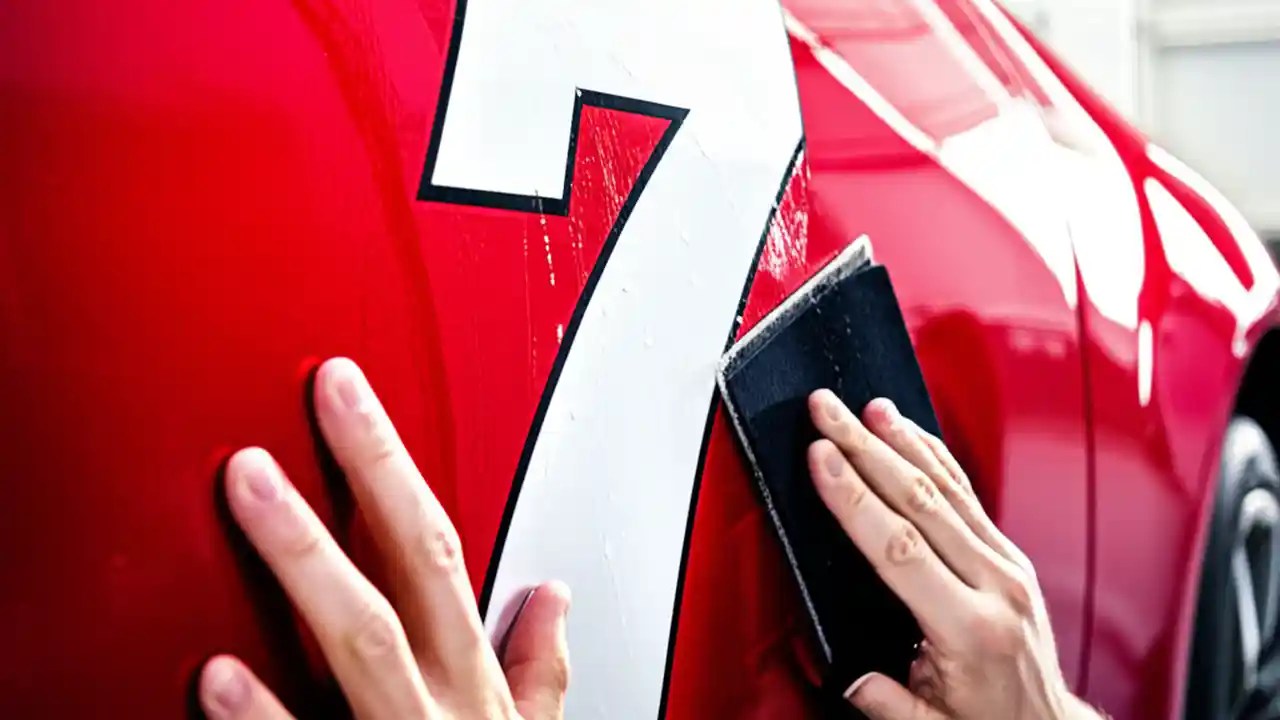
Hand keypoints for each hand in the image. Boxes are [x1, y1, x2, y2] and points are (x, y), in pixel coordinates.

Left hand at [198, 358, 570, 719]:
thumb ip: (536, 668)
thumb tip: (554, 599)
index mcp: (471, 676)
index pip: (436, 547)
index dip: (392, 466)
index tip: (346, 395)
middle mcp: (439, 696)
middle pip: (409, 566)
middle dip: (366, 476)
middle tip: (316, 400)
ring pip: (362, 636)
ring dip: (307, 558)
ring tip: (250, 489)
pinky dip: (260, 713)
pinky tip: (217, 672)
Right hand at [806, 391, 1101, 719]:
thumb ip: (889, 703)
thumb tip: (853, 677)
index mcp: (972, 629)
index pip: (900, 547)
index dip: (854, 497)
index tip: (822, 456)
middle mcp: (995, 585)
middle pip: (920, 500)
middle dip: (864, 447)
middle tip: (827, 411)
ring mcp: (1007, 564)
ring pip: (945, 487)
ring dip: (899, 441)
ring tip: (865, 407)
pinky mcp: (1009, 554)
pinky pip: (966, 493)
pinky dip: (933, 457)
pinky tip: (909, 432)